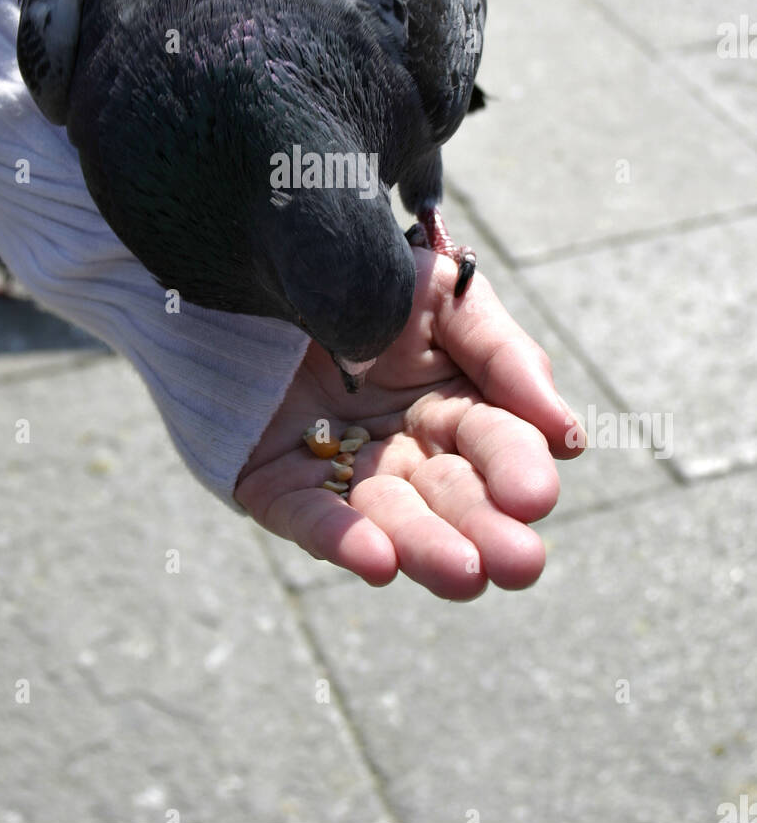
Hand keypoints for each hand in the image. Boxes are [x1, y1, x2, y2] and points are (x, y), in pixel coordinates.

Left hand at [235, 248, 584, 599]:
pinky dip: (341, 539)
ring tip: (461, 574)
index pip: (496, 445)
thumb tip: (569, 437)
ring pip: (387, 518)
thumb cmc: (363, 274)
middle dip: (484, 529)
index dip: (516, 467)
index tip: (534, 494)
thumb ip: (505, 356)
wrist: (253, 248)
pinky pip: (307, 516)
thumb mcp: (442, 297)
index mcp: (452, 407)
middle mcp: (401, 449)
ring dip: (424, 546)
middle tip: (518, 564)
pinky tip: (377, 561)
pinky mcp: (273, 483)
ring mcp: (338, 470)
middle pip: (449, 496)